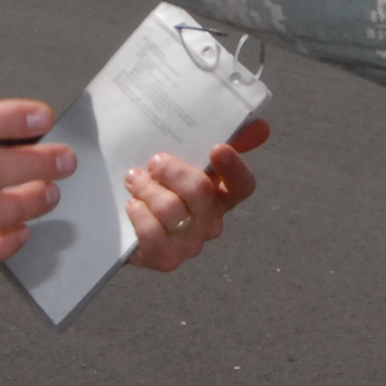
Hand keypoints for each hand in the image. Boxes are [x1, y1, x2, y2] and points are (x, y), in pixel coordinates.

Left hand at [124, 119, 268, 271]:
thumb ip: (224, 141)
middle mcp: (211, 222)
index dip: (234, 167)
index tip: (217, 148)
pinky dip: (138, 213)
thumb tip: (262, 126)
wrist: (123, 217)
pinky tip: (132, 204)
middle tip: (153, 161)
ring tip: (134, 179)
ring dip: (146, 188)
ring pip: (171, 209)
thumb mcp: (186, 158)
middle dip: (171, 171)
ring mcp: (190, 244)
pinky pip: (152, 233)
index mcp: (222, 195)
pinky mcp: (165, 258)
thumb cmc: (160, 183)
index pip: (242, 185)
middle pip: (200, 191)